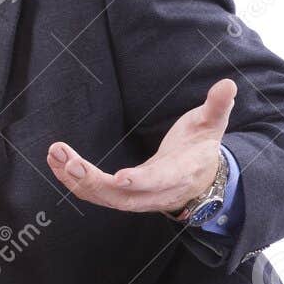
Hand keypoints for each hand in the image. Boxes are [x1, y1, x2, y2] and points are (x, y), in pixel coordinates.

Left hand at [47, 79, 235, 214]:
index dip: (141, 181)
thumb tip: (228, 85)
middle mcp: (157, 192)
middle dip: (93, 181)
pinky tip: (57, 163)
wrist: (200, 178)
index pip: (159, 180)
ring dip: (76, 179)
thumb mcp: (212, 125)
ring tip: (55, 156)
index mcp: (180, 173)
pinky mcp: (122, 197)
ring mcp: (138, 199)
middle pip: (122, 196)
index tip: (119, 178)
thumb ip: (217, 106)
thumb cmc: (201, 147)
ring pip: (104, 197)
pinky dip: (74, 181)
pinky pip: (95, 194)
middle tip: (69, 160)